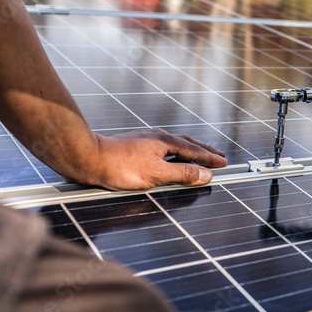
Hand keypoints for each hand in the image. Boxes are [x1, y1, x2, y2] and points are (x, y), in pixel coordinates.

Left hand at [84, 129, 227, 189]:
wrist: (87, 158)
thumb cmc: (119, 167)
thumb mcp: (156, 174)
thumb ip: (182, 174)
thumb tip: (205, 174)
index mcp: (166, 142)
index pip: (195, 151)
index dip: (211, 159)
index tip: (224, 164)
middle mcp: (157, 137)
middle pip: (188, 143)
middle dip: (204, 151)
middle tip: (218, 156)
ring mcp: (145, 140)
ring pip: (175, 144)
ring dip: (190, 150)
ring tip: (199, 156)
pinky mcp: (135, 145)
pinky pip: (164, 146)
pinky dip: (175, 152)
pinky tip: (170, 157)